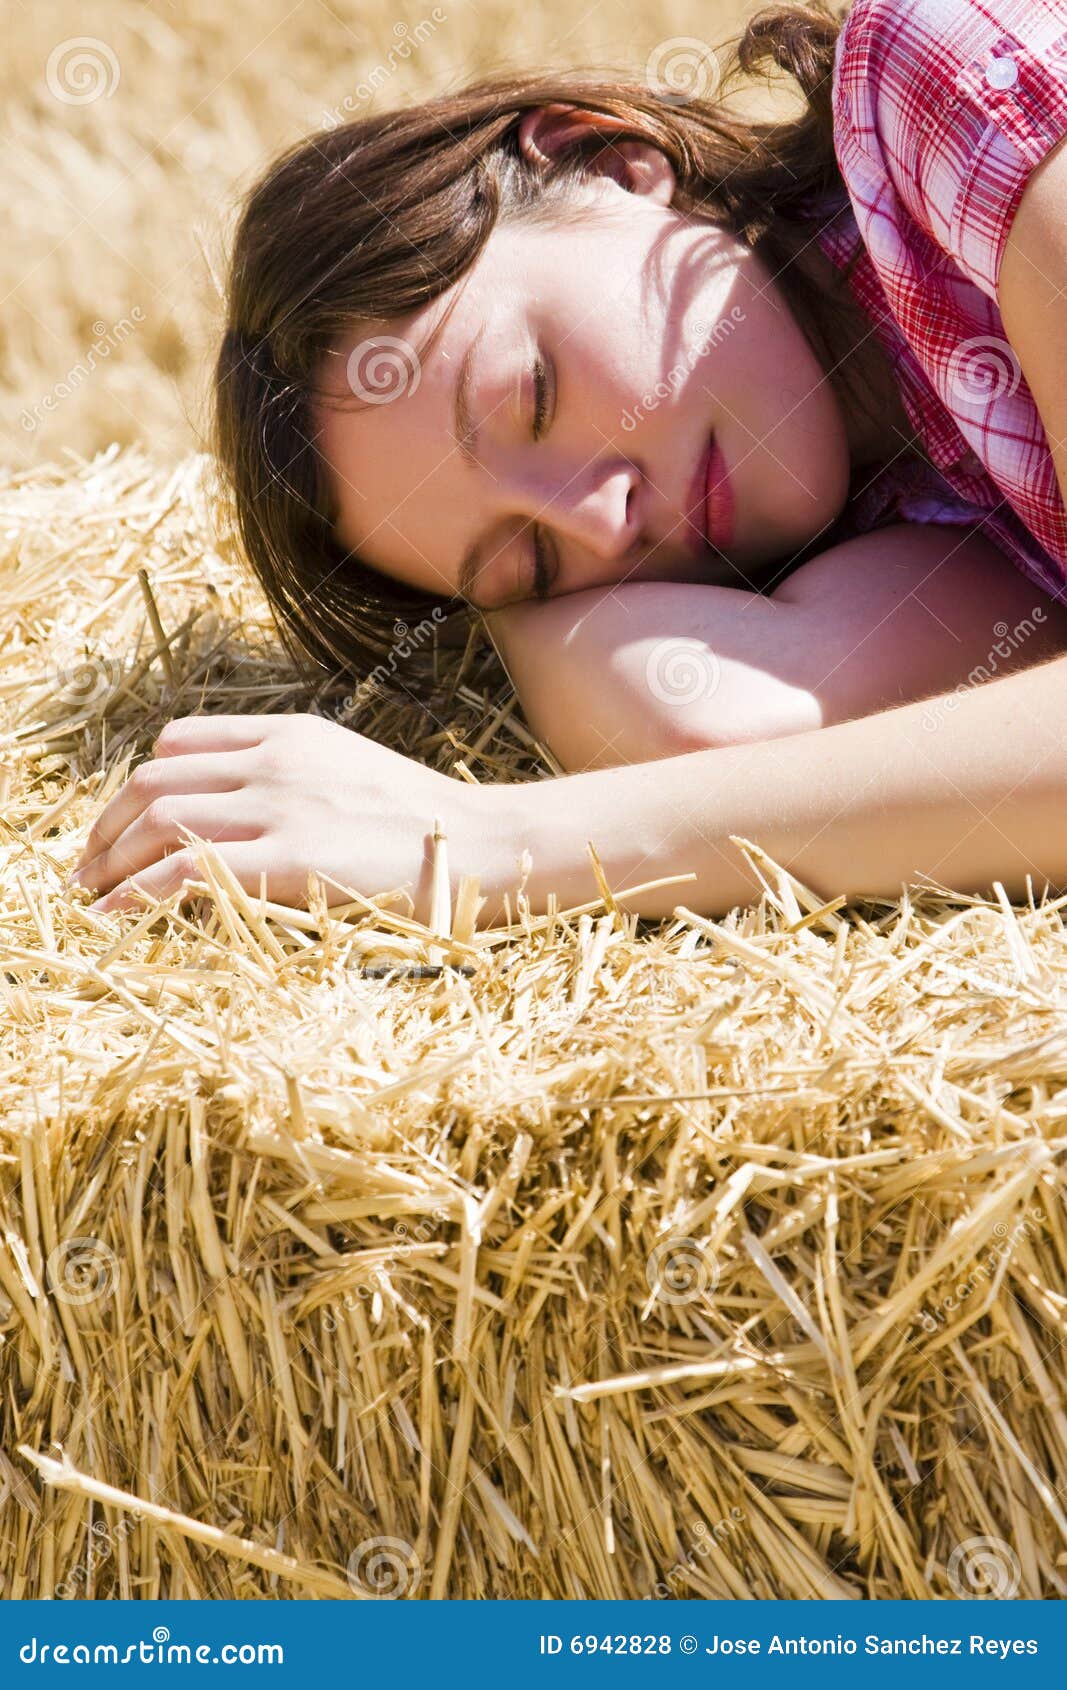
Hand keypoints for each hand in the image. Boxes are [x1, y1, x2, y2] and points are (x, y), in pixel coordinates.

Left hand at [69, 712, 479, 920]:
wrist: (485, 845)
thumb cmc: (426, 823)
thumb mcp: (351, 772)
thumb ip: (293, 777)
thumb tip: (239, 810)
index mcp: (291, 734)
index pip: (181, 742)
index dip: (137, 784)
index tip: (121, 825)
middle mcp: (277, 760)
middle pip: (155, 780)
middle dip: (107, 827)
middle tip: (89, 868)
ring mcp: (283, 807)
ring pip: (161, 819)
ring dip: (112, 861)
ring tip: (93, 896)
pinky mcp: (292, 858)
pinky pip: (188, 870)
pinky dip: (138, 892)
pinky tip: (118, 914)